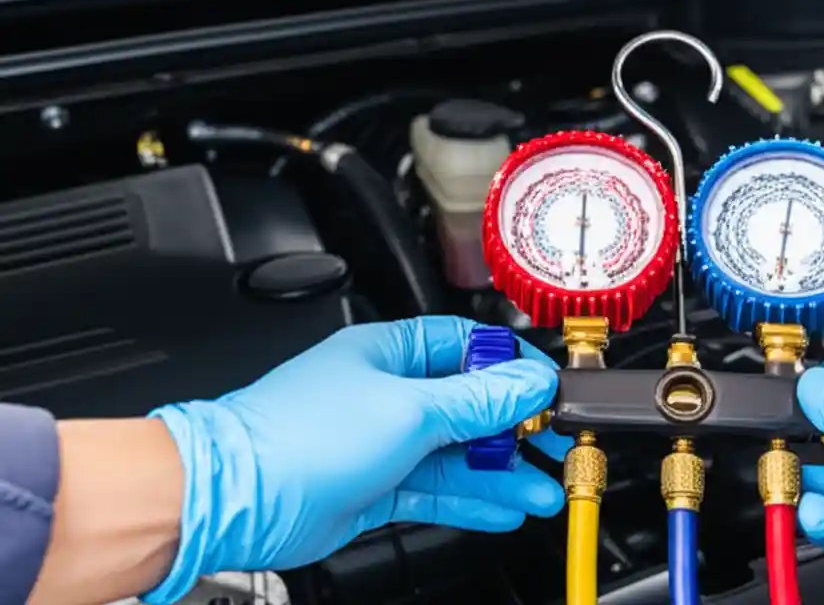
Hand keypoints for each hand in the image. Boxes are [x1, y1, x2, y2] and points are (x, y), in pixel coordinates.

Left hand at [145, 316, 572, 603]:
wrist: (234, 497)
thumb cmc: (297, 436)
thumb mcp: (409, 410)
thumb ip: (477, 401)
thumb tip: (528, 381)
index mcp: (392, 351)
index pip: (470, 347)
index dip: (513, 368)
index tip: (548, 391)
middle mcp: (388, 392)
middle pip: (470, 405)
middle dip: (517, 429)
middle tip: (556, 448)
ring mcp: (380, 441)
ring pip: (458, 453)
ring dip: (502, 472)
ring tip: (543, 489)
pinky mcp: (374, 486)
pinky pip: (437, 489)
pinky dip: (472, 499)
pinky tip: (504, 508)